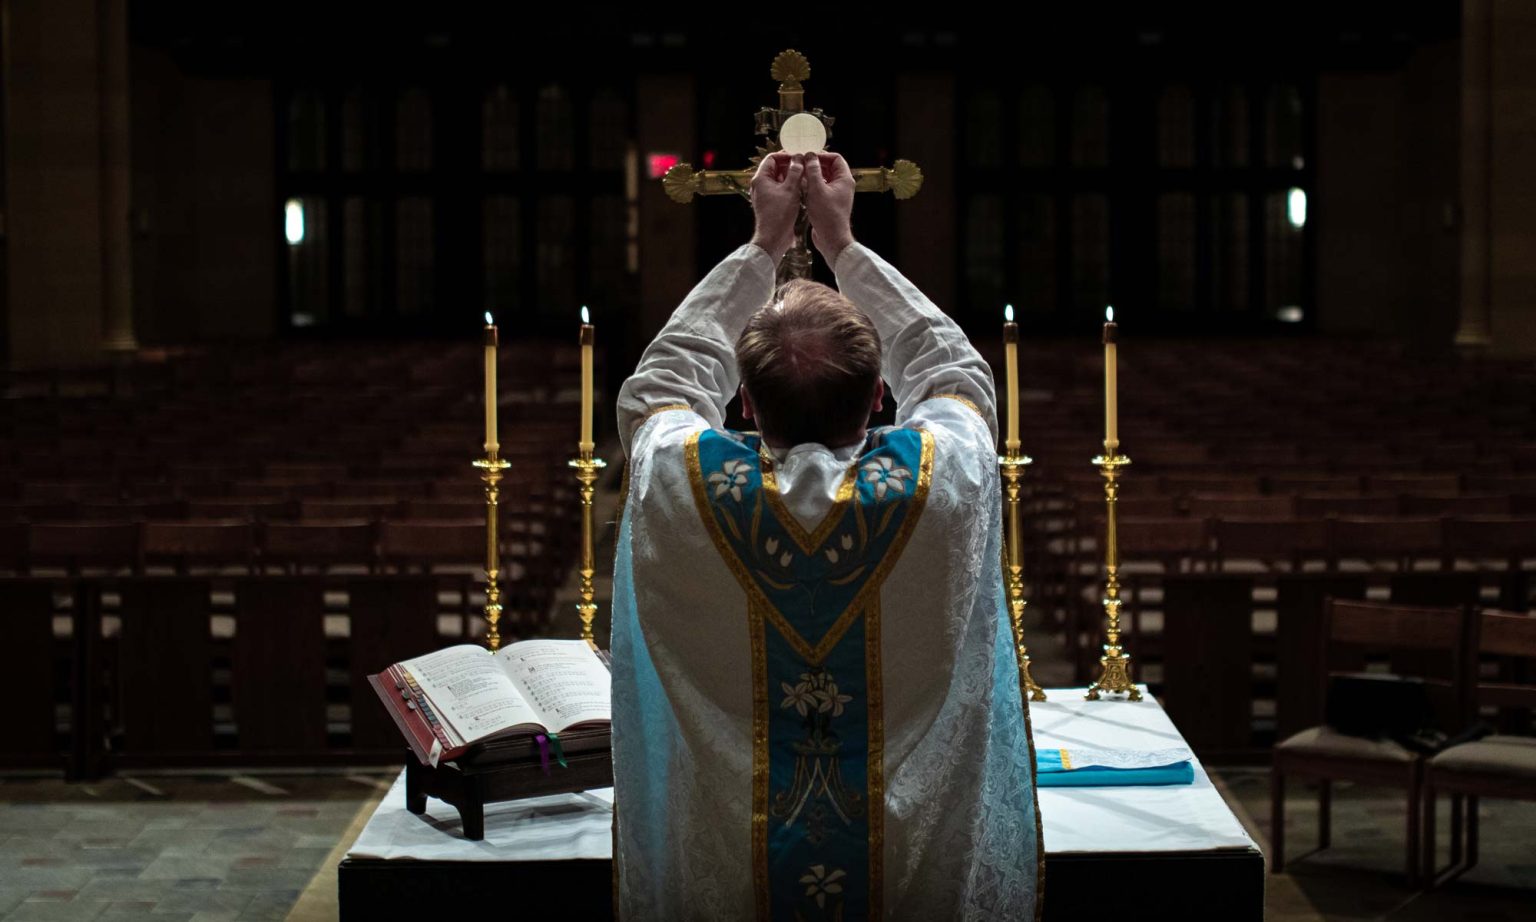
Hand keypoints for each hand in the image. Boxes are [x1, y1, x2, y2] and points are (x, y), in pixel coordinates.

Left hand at [748, 152, 805, 262]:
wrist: (773, 238)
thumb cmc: (779, 215)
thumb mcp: (790, 189)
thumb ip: (795, 172)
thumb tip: (798, 159)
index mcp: (761, 178)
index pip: (772, 158)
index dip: (786, 156)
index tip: (799, 159)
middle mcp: (761, 185)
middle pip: (776, 168)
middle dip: (791, 167)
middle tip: (805, 168)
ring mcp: (766, 195)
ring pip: (780, 180)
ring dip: (793, 178)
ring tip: (806, 179)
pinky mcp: (772, 204)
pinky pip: (781, 190)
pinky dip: (791, 188)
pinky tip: (803, 191)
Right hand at [804, 152, 854, 267]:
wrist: (831, 239)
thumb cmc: (827, 215)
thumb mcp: (817, 189)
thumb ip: (813, 171)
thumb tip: (809, 156)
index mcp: (844, 179)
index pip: (835, 158)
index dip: (822, 155)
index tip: (808, 157)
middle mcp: (842, 185)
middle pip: (829, 167)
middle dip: (814, 165)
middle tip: (801, 165)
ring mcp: (836, 194)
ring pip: (823, 178)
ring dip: (811, 176)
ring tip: (798, 176)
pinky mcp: (829, 203)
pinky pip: (820, 189)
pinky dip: (811, 187)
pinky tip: (800, 188)